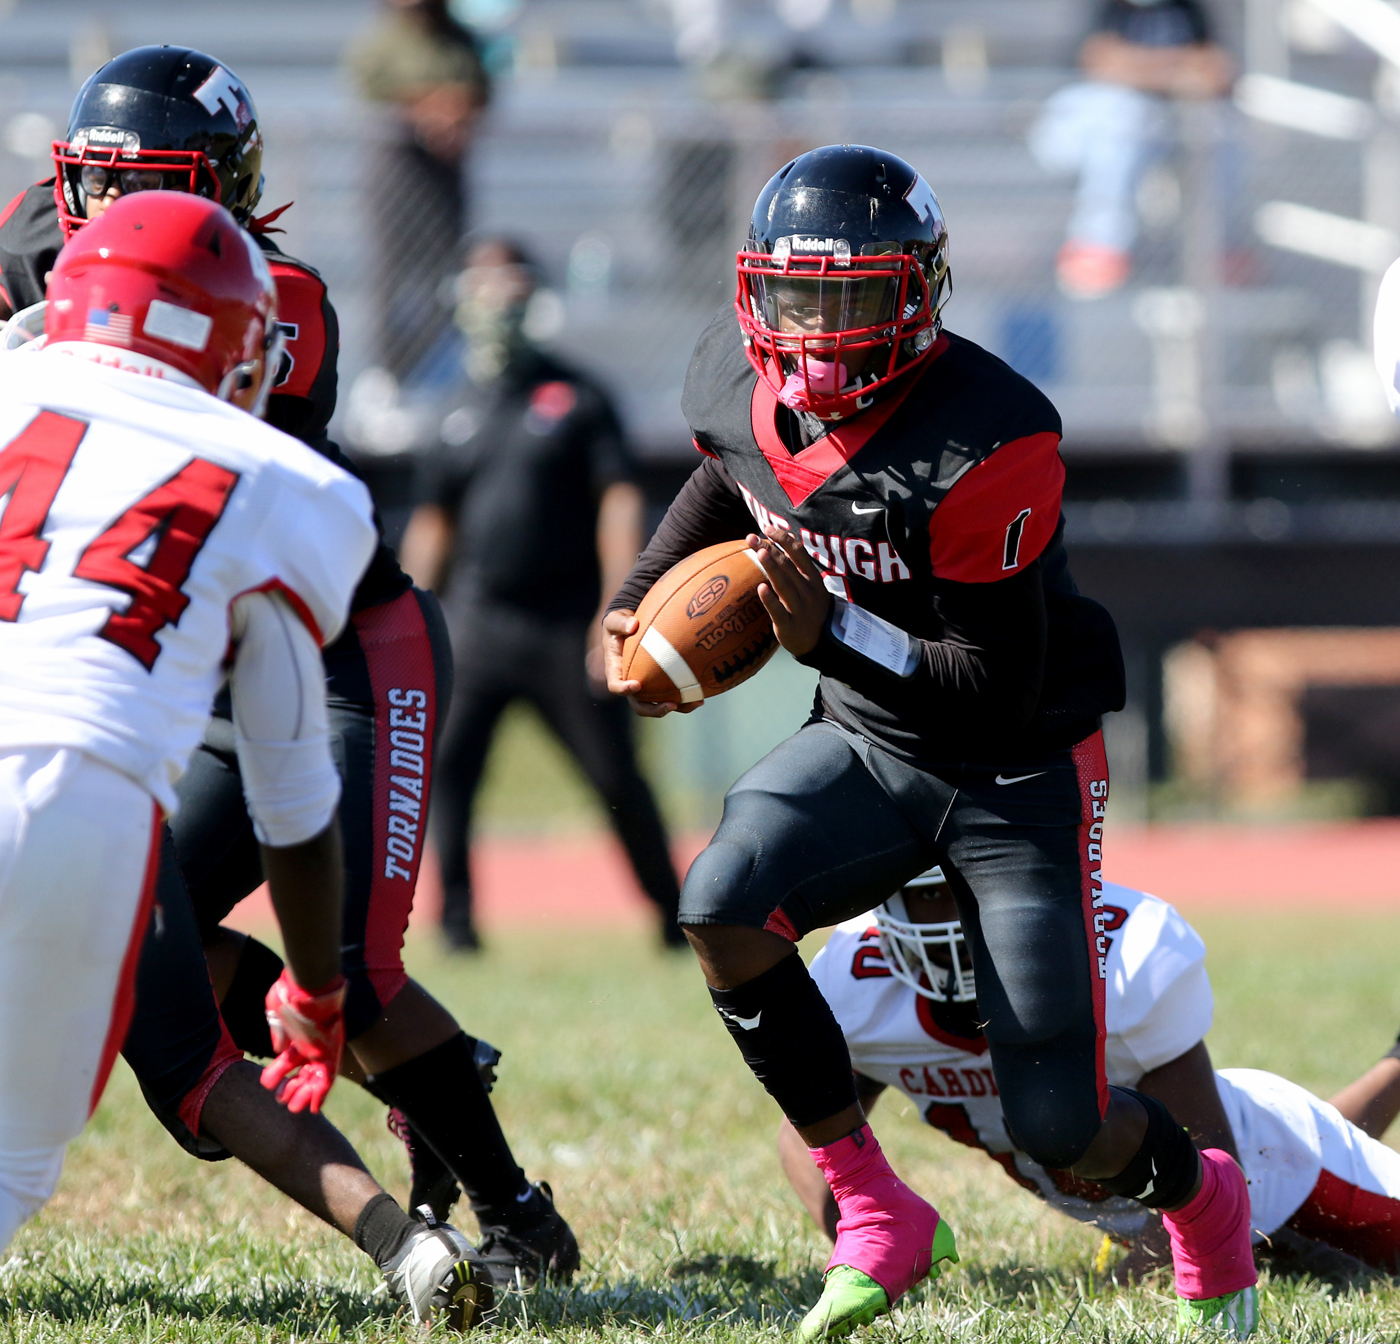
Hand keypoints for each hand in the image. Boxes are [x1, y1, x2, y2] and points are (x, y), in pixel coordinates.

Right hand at [260, 970, 346, 1114]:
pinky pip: (327, 1079)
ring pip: (313, 1080)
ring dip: (302, 1096)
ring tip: (291, 1107)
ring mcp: (322, 1050)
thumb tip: (279, 1050)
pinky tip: (313, 1108)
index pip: (288, 1060)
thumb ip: (278, 1032)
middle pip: (302, 1073)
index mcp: (297, 1036)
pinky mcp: (331, 1054)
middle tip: (280, 1097)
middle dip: (290, 1088)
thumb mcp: (278, 1012)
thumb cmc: (293, 993)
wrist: (311, 984)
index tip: (268, 1084)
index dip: (279, 1073)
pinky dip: (320, 1094)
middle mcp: (311, 1045)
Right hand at [601, 608, 700, 717]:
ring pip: (659, 705)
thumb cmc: (620, 623)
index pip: (616, 686)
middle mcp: (630, 683)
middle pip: (639, 705)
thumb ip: (621, 622)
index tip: (637, 685)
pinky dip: (686, 697)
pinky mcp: (660, 684)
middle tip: (670, 705)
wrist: (631, 627)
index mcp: (616, 671)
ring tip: (695, 702)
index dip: (624, 689)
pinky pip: (672, 695)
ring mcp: (647, 686)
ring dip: (677, 707)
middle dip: (654, 710)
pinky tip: (701, 695)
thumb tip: (633, 625)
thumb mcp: (615, 619)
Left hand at [749, 525, 831, 657]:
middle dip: (770, 549)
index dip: (784, 539)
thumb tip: (784, 541)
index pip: (799, 554)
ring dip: (772, 567)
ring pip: (784, 585)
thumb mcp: (812, 587)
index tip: (767, 528)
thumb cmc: (812, 610)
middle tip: (752, 538)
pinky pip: (778, 612)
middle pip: (787, 566)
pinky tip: (761, 588)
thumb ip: (798, 567)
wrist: (823, 643)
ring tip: (760, 552)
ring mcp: (799, 609)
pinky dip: (770, 600)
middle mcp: (807, 592)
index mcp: (813, 580)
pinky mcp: (788, 626)